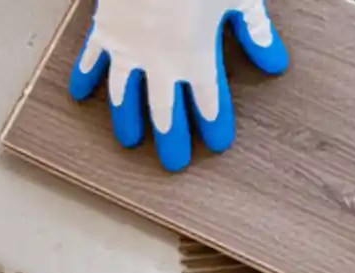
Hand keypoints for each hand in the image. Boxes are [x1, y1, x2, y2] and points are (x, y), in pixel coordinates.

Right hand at [68, 0, 288, 171]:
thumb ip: (255, 33)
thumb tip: (275, 64)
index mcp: (196, 56)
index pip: (209, 102)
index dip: (213, 125)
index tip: (216, 144)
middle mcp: (159, 59)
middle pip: (165, 110)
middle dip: (171, 138)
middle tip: (173, 163)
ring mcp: (127, 45)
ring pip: (124, 93)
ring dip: (126, 118)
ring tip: (128, 141)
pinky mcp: (104, 26)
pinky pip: (90, 58)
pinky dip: (84, 76)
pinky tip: (80, 95)